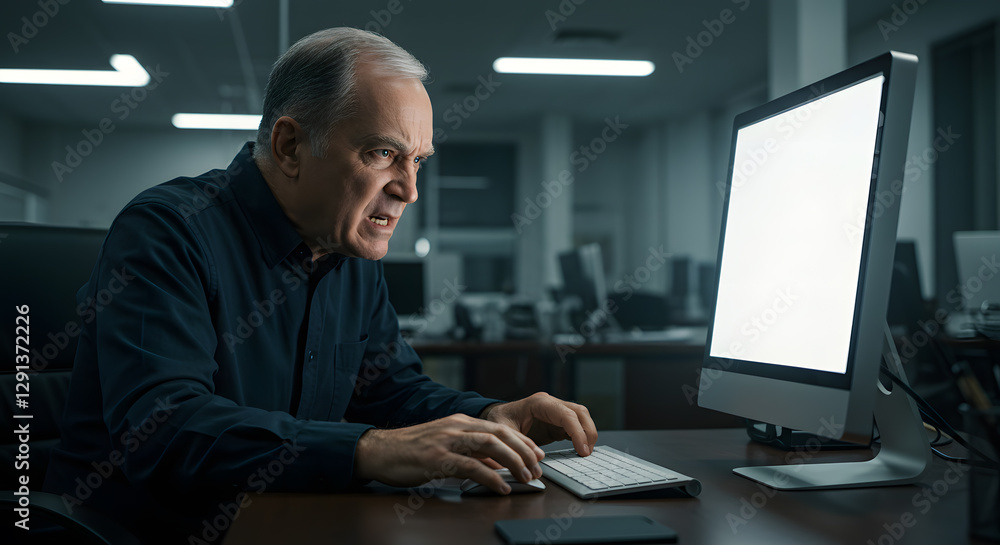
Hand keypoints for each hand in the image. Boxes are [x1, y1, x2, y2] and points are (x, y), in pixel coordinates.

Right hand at [353, 413, 544, 493]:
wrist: (380, 451)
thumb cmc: (411, 450)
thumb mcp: (445, 445)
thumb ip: (469, 451)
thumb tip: (496, 465)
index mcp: (459, 422)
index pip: (499, 427)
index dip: (523, 440)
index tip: (538, 453)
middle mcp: (456, 427)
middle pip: (500, 434)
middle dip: (524, 451)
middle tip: (538, 468)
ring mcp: (446, 441)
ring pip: (490, 446)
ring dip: (513, 462)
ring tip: (526, 477)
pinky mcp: (437, 459)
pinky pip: (471, 467)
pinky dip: (491, 477)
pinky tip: (502, 487)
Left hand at [482, 392, 597, 456]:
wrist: (494, 416)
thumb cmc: (498, 421)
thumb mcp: (503, 432)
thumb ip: (517, 444)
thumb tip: (535, 460)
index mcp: (539, 402)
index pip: (566, 415)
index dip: (577, 432)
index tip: (582, 450)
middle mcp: (551, 403)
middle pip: (579, 412)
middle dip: (588, 432)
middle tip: (587, 453)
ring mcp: (556, 411)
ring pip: (581, 417)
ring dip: (587, 434)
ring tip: (586, 453)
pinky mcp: (557, 422)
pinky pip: (575, 427)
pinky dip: (581, 437)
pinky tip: (581, 450)